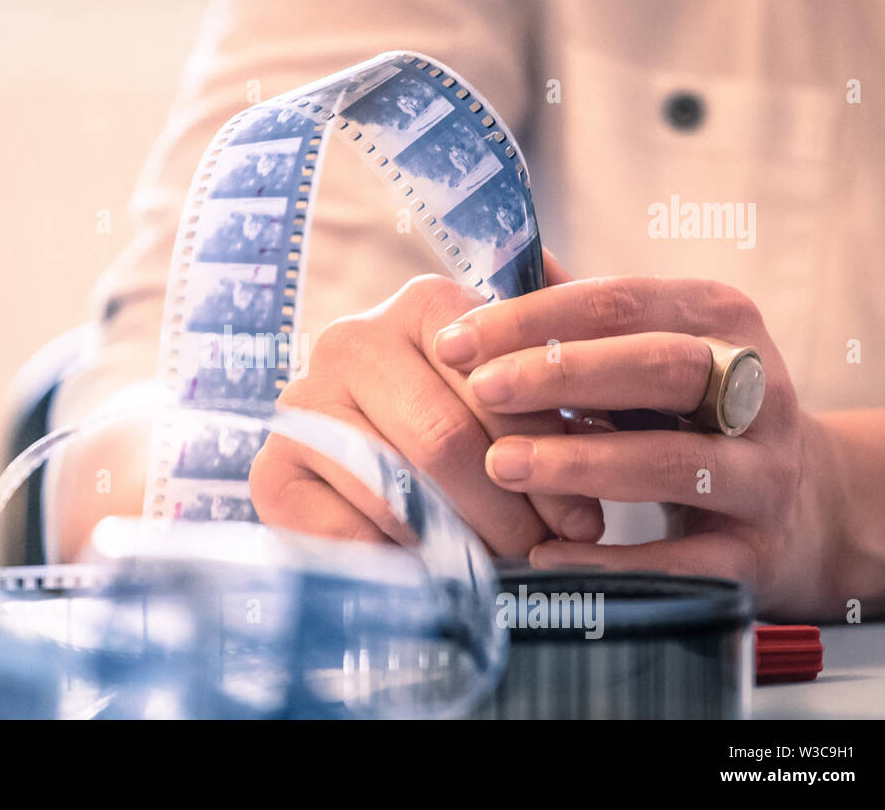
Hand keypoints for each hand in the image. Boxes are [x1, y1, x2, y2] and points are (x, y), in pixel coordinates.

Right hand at [249, 261, 604, 556]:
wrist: (365, 476)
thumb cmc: (464, 432)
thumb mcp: (518, 400)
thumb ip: (557, 390)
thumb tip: (614, 410)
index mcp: (425, 306)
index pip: (493, 379)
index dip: (544, 454)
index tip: (584, 517)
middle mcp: (352, 340)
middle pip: (442, 436)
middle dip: (504, 508)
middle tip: (542, 555)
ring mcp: (301, 403)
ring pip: (394, 487)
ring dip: (455, 542)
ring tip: (498, 570)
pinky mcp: (270, 471)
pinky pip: (343, 531)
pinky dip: (394, 566)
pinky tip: (429, 577)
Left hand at [434, 273, 841, 617]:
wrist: (799, 508)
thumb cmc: (687, 415)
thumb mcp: (647, 349)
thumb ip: (580, 311)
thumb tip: (498, 255)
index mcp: (720, 320)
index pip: (621, 300)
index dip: (533, 318)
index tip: (454, 341)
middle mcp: (756, 388)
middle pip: (659, 367)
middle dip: (562, 375)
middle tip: (479, 389)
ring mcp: (764, 473)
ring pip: (673, 462)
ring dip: (580, 462)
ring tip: (500, 465)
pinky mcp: (757, 552)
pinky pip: (683, 560)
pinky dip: (611, 560)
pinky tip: (545, 555)